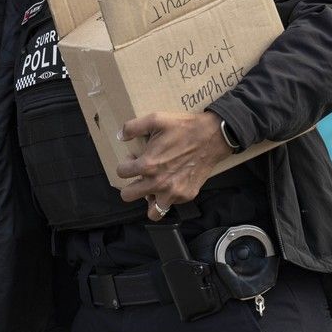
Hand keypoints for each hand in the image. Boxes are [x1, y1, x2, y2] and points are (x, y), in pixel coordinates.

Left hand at [116, 111, 231, 220]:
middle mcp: (158, 183)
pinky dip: (167, 198)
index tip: (134, 158)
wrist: (212, 136)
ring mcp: (173, 192)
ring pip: (152, 211)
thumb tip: (119, 136)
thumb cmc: (183, 127)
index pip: (121, 173)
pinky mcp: (187, 195)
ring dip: (149, 199)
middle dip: (130, 184)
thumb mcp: (155, 119)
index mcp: (148, 165)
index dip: (125, 163)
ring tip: (153, 186)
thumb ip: (132, 127)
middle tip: (141, 174)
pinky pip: (171, 205)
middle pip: (128, 196)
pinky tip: (170, 183)